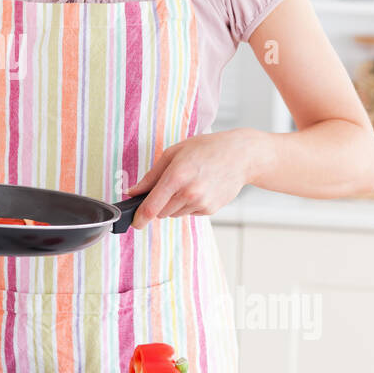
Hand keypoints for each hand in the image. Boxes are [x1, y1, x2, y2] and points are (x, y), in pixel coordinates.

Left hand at [125, 129, 263, 228]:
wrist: (240, 155)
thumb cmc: (206, 149)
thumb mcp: (173, 153)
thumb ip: (150, 176)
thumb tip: (132, 192)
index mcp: (176, 176)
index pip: (151, 207)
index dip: (139, 218)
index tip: (134, 223)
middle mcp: (188, 193)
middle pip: (160, 212)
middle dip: (158, 203)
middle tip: (170, 184)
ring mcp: (201, 203)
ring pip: (174, 214)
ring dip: (174, 203)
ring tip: (189, 182)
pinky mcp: (210, 210)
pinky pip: (189, 212)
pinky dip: (189, 204)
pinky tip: (200, 187)